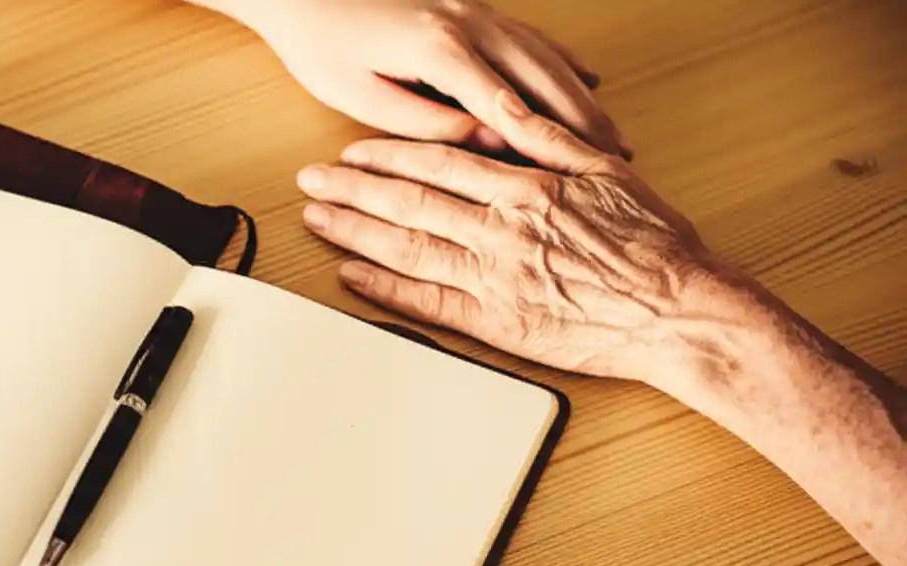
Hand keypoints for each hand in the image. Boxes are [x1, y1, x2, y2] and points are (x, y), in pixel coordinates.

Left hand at [209, 0, 625, 154]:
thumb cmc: (322, 45)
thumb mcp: (360, 94)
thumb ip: (421, 120)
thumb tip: (481, 141)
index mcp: (438, 46)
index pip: (505, 101)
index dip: (544, 142)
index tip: (578, 176)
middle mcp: (466, 21)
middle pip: (542, 77)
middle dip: (583, 122)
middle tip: (618, 162)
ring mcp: (475, 9)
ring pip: (545, 55)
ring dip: (583, 97)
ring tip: (612, 137)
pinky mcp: (473, 7)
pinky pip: (533, 35)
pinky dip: (565, 61)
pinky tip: (590, 81)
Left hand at [296, 88, 720, 384]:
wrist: (681, 311)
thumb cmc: (655, 245)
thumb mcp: (608, 173)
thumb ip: (552, 140)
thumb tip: (508, 111)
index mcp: (527, 188)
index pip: (439, 163)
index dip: (388, 156)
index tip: (352, 151)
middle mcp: (502, 230)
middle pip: (410, 201)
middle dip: (353, 189)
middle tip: (311, 180)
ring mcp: (496, 278)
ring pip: (410, 247)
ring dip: (355, 232)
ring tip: (317, 220)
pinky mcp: (498, 324)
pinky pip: (429, 304)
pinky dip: (386, 289)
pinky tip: (351, 278)